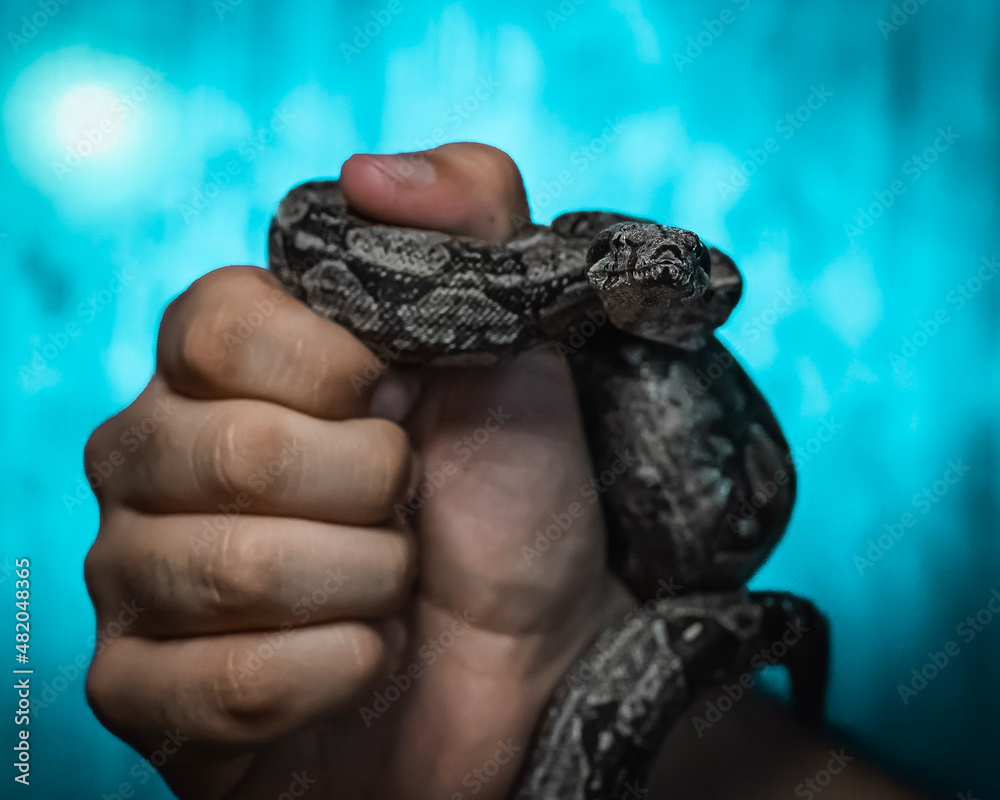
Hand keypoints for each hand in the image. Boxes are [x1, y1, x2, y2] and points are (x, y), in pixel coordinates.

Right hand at [84, 143, 635, 799]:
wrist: (532, 645)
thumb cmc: (511, 493)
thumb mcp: (519, 341)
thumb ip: (472, 217)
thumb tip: (368, 171)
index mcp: (219, 360)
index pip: (215, 323)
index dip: (339, 370)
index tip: (407, 399)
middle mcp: (151, 454)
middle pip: (232, 450)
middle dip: (374, 487)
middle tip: (410, 502)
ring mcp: (136, 574)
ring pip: (235, 570)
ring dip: (368, 581)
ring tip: (395, 583)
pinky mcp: (146, 691)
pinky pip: (221, 685)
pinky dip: (337, 670)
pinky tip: (364, 657)